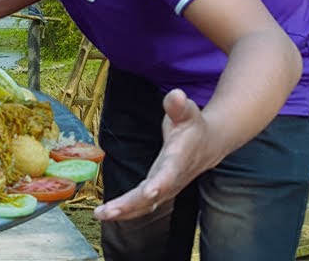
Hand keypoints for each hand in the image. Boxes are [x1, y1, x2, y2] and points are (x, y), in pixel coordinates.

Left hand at [93, 89, 222, 221]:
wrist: (208, 144)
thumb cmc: (194, 126)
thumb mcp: (188, 112)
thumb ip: (178, 106)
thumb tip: (175, 95)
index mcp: (178, 159)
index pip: (169, 173)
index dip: (160, 183)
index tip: (150, 192)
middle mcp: (171, 178)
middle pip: (150, 197)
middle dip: (129, 205)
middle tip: (108, 212)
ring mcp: (165, 188)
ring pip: (144, 205)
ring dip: (122, 211)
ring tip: (100, 214)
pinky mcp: (158, 191)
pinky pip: (140, 205)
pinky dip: (125, 210)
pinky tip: (106, 214)